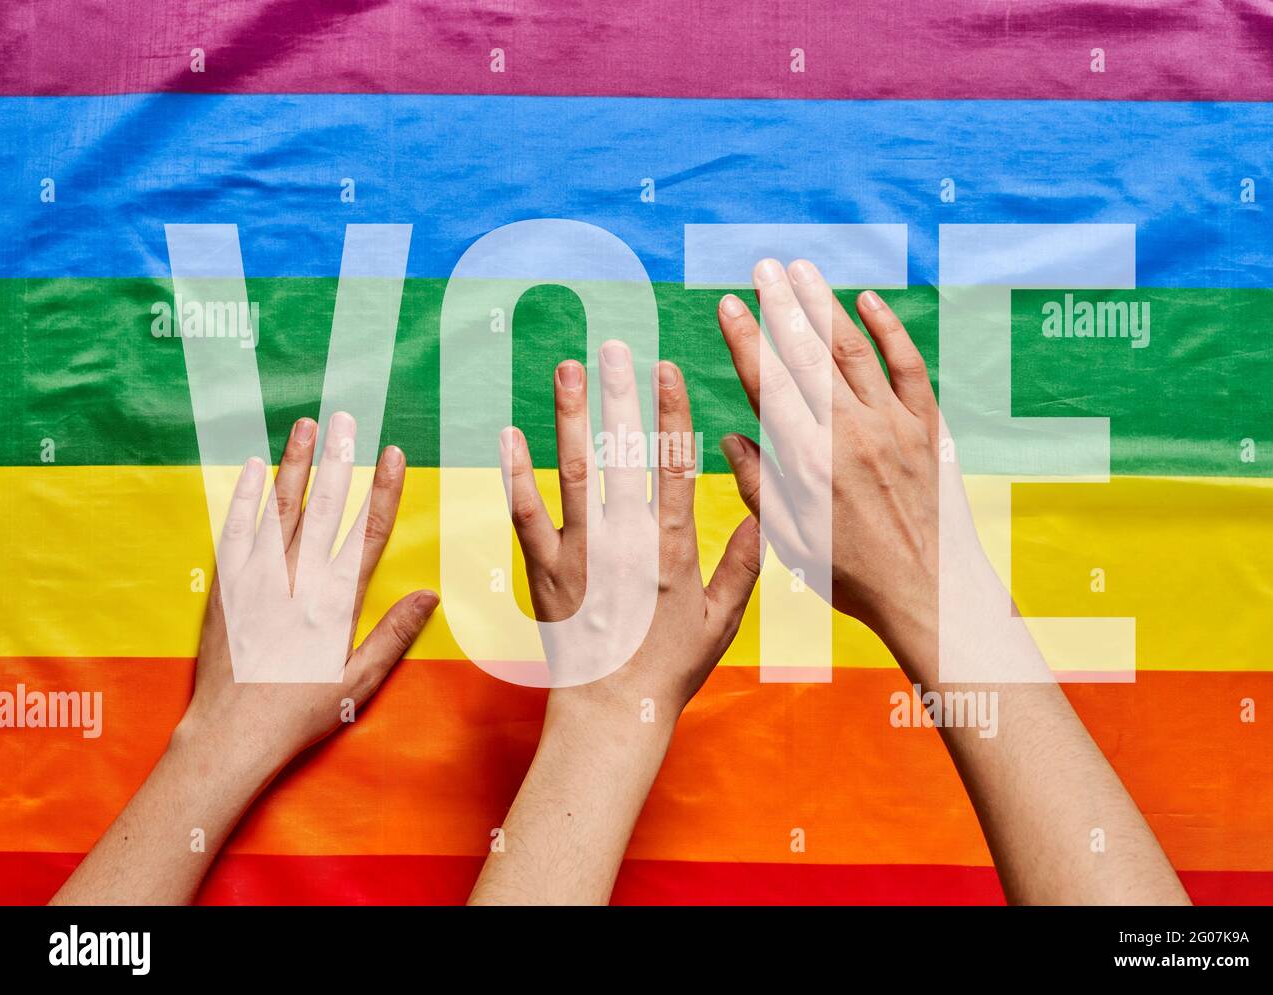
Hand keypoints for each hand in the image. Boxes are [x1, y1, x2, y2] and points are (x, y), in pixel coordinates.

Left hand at [52, 414, 436, 904]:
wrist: (230, 735)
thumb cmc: (299, 713)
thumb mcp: (359, 683)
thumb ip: (393, 634)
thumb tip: (430, 594)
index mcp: (335, 603)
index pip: (366, 533)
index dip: (383, 491)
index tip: (394, 455)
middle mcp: (297, 582)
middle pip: (324, 508)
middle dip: (340, 460)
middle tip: (348, 419)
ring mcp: (257, 580)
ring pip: (280, 510)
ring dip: (294, 465)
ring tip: (306, 427)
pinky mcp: (225, 588)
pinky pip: (236, 532)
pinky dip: (244, 499)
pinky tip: (253, 470)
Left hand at [470, 344, 761, 903]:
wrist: (612, 711)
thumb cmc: (670, 668)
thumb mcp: (722, 620)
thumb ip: (744, 565)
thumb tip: (765, 516)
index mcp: (672, 547)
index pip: (675, 465)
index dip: (671, 413)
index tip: (667, 370)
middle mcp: (626, 541)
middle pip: (622, 453)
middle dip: (618, 395)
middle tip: (614, 347)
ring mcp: (580, 553)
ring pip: (574, 471)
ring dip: (570, 416)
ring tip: (567, 368)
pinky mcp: (543, 571)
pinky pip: (525, 514)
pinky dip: (515, 474)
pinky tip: (508, 435)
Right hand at [715, 258, 989, 675]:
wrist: (931, 595)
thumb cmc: (852, 576)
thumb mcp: (791, 542)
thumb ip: (759, 486)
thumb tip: (732, 438)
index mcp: (808, 463)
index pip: (769, 384)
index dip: (745, 339)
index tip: (726, 305)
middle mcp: (850, 435)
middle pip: (808, 355)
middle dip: (780, 305)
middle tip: (761, 267)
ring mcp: (895, 427)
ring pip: (854, 351)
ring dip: (825, 306)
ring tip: (801, 271)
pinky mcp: (929, 429)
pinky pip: (909, 368)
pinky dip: (889, 331)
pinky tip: (867, 302)